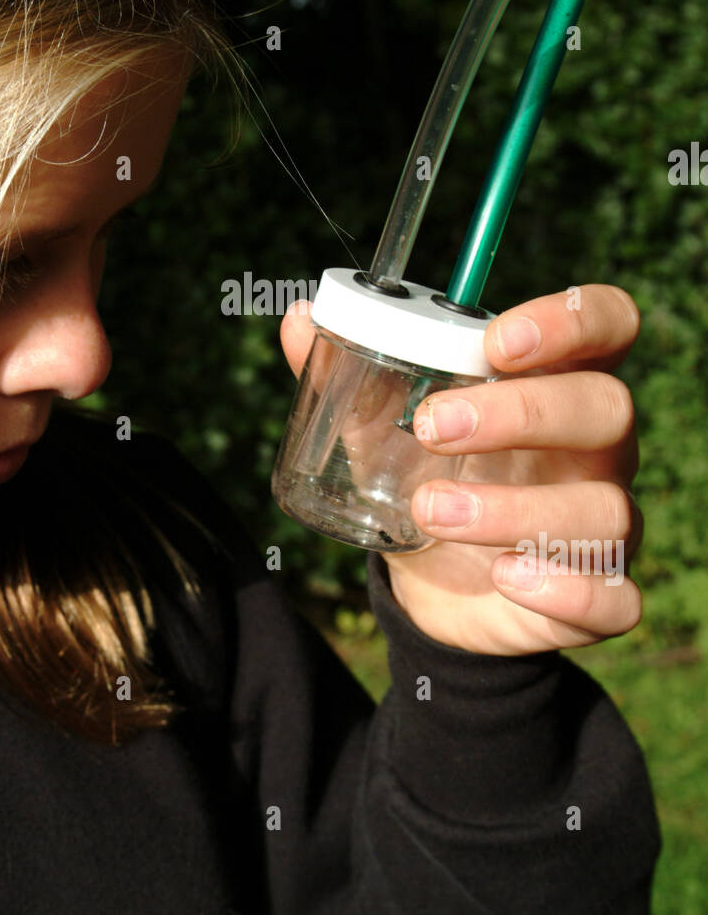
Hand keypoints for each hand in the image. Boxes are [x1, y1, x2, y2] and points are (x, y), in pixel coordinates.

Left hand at [279, 285, 643, 655]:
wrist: (432, 587)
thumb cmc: (426, 477)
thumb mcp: (381, 426)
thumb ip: (346, 374)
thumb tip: (295, 316)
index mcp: (559, 382)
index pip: (607, 324)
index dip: (571, 320)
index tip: (497, 342)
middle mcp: (598, 447)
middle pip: (609, 407)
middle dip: (521, 412)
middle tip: (430, 428)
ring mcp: (607, 522)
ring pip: (606, 509)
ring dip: (512, 510)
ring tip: (428, 512)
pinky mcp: (600, 596)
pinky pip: (617, 598)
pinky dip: (563, 588)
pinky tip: (505, 577)